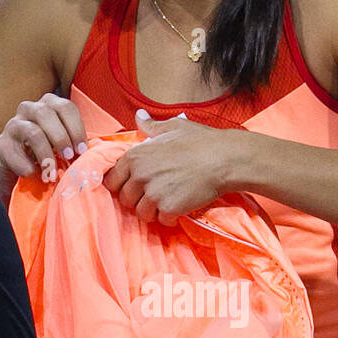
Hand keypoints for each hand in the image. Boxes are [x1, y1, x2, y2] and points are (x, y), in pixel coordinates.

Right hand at [0, 93, 87, 195]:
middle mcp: (28, 109)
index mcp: (48, 105)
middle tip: (70, 158)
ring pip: (32, 131)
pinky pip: (14, 153)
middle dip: (61, 137)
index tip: (82, 150)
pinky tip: (35, 176)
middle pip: (46, 112)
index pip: (65, 106)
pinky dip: (27, 167)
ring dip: (46, 153)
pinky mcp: (1, 144)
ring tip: (53, 172)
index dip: (76, 128)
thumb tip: (99, 151)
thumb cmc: (47, 156)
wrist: (18, 172)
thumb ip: (77, 143)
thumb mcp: (64, 146)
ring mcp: (12, 125)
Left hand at [103, 108, 237, 225]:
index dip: (121, 183)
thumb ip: (150, 126)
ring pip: (141, 213)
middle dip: (136, 199)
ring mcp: (153, 193)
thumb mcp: (173, 127)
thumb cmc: (200, 141)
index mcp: (136, 156)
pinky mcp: (169, 208)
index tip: (132, 185)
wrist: (225, 159)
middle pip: (125, 198)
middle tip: (152, 195)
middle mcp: (140, 175)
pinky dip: (170, 217)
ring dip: (152, 210)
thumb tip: (139, 116)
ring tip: (165, 202)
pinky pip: (162, 220)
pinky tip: (179, 207)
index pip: (111, 178)